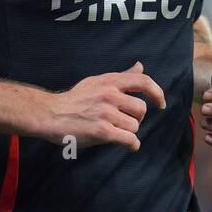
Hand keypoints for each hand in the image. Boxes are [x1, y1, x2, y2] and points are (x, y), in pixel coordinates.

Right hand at [45, 62, 166, 151]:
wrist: (51, 114)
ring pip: (134, 125)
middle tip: (125, 122)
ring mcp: (106, 113)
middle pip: (141, 109)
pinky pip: (129, 139)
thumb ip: (121, 76)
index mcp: (110, 81)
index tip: (160, 103)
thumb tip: (140, 66)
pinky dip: (132, 144)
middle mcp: (110, 95)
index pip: (143, 81)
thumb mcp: (97, 82)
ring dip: (129, 132)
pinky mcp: (103, 131)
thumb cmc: (74, 99)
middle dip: (136, 118)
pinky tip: (129, 145)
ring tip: (117, 132)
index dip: (157, 93)